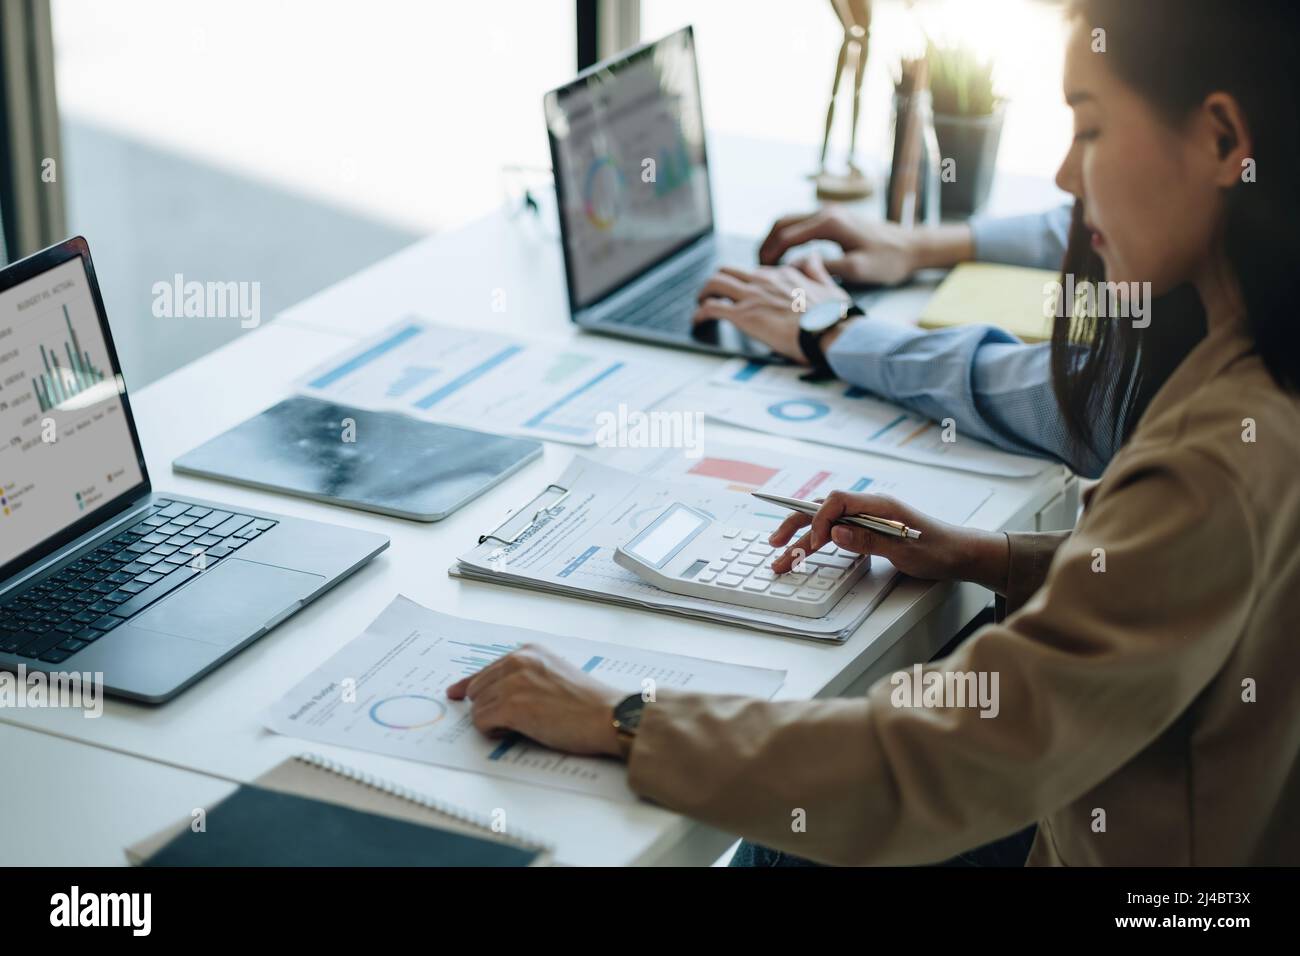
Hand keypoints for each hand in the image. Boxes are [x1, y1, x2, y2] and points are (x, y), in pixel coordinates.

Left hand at [446, 645, 624, 757]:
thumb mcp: (552, 674)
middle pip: (476, 689)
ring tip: (521, 725)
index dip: (470, 685)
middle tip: (512, 720)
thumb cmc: (586, 703)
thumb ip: (522, 676)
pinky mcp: (513, 706)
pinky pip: (481, 722)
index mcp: (528, 651)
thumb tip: (488, 692)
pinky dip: (492, 732)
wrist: (607, 715)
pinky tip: (513, 731)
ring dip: (492, 721)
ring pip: (477, 707)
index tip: (456, 692)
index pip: (485, 669)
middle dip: (488, 707)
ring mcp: (514, 682)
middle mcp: (518, 661)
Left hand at [692, 257, 849, 361]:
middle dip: (715, 282)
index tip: (741, 294)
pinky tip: (697, 321)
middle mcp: (764, 280)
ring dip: (703, 293)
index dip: (744, 283)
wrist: (831, 331)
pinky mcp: (744, 315)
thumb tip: (812, 255)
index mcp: (784, 273)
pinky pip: (712, 308)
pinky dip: (700, 313)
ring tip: (699, 305)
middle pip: (727, 271)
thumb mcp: (829, 285)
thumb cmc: (834, 316)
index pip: (755, 272)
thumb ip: (816, 270)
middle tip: (711, 294)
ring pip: (714, 283)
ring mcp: (753, 296)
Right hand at [758, 208, 974, 285]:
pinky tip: (786, 257)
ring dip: (774, 240)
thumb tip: (794, 268)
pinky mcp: (833, 219)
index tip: (760, 273)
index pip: (786, 236)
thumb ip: (823, 268)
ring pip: (789, 221)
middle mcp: (826, 212)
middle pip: (781, 223)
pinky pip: (800, 225)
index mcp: (829, 223)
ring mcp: (829, 213)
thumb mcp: (857, 270)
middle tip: (758, 268)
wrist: (911, 246)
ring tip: (767, 263)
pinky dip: (786, 238)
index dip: (768, 255)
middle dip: (765, 244)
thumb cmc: (888, 261)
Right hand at [768, 490, 1008, 591]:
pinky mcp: (869, 530)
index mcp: (878, 504)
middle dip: (796, 524)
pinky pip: (838, 530)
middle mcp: (869, 506)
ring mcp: (867, 517)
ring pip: (826, 521)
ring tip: (779, 550)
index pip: (835, 502)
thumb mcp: (904, 549)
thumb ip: (868, 539)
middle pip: (823, 508)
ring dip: (802, 535)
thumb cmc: (938, 549)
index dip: (820, 521)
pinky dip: (819, 539)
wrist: (959, 553)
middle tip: (775, 543)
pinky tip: (806, 548)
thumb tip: (834, 533)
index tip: (816, 545)